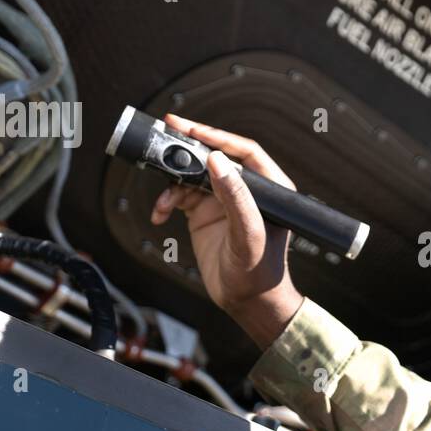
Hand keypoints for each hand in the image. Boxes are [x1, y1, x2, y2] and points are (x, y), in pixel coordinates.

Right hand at [149, 114, 303, 348]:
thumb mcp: (248, 236)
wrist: (247, 302)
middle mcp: (247, 189)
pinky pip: (181, 194)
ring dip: (173, 184)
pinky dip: (167, 201)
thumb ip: (236, 198)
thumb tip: (217, 161)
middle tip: (164, 135)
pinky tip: (161, 215)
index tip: (190, 128)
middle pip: (214, 156)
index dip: (216, 136)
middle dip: (187, 148)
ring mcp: (224, 200)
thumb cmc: (259, 273)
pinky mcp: (206, 212)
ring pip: (192, 174)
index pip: (243, 150)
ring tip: (164, 204)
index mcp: (269, 188)